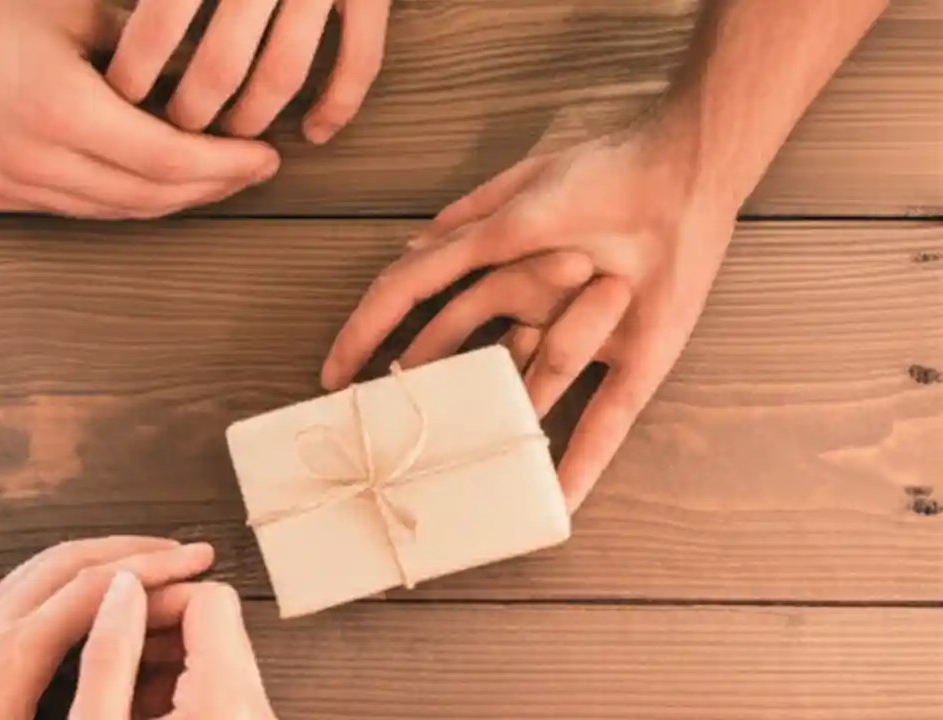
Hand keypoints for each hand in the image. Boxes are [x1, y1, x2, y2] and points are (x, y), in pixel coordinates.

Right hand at [0, 0, 279, 217]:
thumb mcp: (73, 10)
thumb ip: (140, 54)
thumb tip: (196, 81)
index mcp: (58, 110)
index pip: (167, 161)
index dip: (225, 166)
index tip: (266, 158)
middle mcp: (31, 161)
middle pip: (147, 197)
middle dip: (209, 188)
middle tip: (251, 173)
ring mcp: (4, 184)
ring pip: (111, 212)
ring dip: (167, 200)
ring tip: (210, 180)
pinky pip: (72, 207)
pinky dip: (118, 199)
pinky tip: (147, 182)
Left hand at [0, 536, 215, 719]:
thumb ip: (81, 704)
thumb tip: (125, 690)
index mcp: (11, 652)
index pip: (96, 586)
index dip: (155, 568)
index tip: (197, 560)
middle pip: (72, 558)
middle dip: (134, 546)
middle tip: (183, 550)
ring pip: (44, 566)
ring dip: (100, 556)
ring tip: (142, 567)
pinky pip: (25, 585)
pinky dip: (69, 577)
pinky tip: (84, 602)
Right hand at [72, 578, 275, 718]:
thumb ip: (110, 655)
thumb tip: (121, 587)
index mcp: (225, 699)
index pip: (212, 598)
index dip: (161, 595)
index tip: (121, 613)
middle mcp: (256, 708)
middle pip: (220, 627)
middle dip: (162, 628)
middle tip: (115, 650)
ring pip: (219, 660)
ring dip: (170, 660)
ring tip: (121, 689)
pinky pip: (222, 694)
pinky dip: (183, 693)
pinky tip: (142, 714)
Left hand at [105, 0, 390, 142]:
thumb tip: (81, 2)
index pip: (161, 22)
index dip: (136, 70)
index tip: (118, 94)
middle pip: (221, 64)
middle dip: (189, 111)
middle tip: (169, 128)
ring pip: (284, 74)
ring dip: (250, 118)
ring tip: (225, 139)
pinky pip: (361, 61)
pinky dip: (338, 105)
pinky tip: (313, 134)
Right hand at [321, 128, 738, 510]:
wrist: (683, 178)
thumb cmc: (600, 178)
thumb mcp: (518, 202)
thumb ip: (459, 233)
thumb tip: (401, 258)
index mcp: (503, 270)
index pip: (427, 309)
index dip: (375, 335)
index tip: (335, 376)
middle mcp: (536, 311)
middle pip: (474, 363)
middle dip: (436, 395)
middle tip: (390, 430)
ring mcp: (585, 341)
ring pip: (533, 393)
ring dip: (502, 433)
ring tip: (461, 477)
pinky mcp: (634, 363)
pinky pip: (605, 423)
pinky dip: (583, 463)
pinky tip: (562, 505)